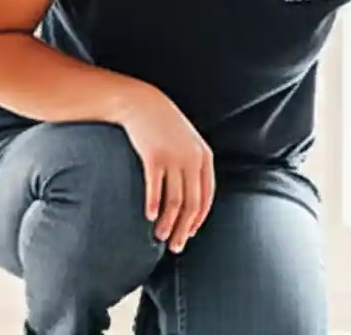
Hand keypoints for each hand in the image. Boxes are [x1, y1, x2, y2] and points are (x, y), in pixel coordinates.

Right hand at [115, 88, 214, 252]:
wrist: (143, 104)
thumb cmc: (164, 127)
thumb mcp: (187, 143)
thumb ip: (193, 166)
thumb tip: (190, 197)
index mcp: (204, 158)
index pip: (207, 196)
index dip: (199, 219)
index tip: (190, 234)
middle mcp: (193, 159)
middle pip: (192, 203)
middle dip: (184, 229)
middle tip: (176, 247)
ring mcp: (174, 158)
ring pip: (174, 200)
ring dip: (168, 223)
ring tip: (160, 236)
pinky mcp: (154, 156)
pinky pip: (156, 187)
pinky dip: (154, 205)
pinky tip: (149, 217)